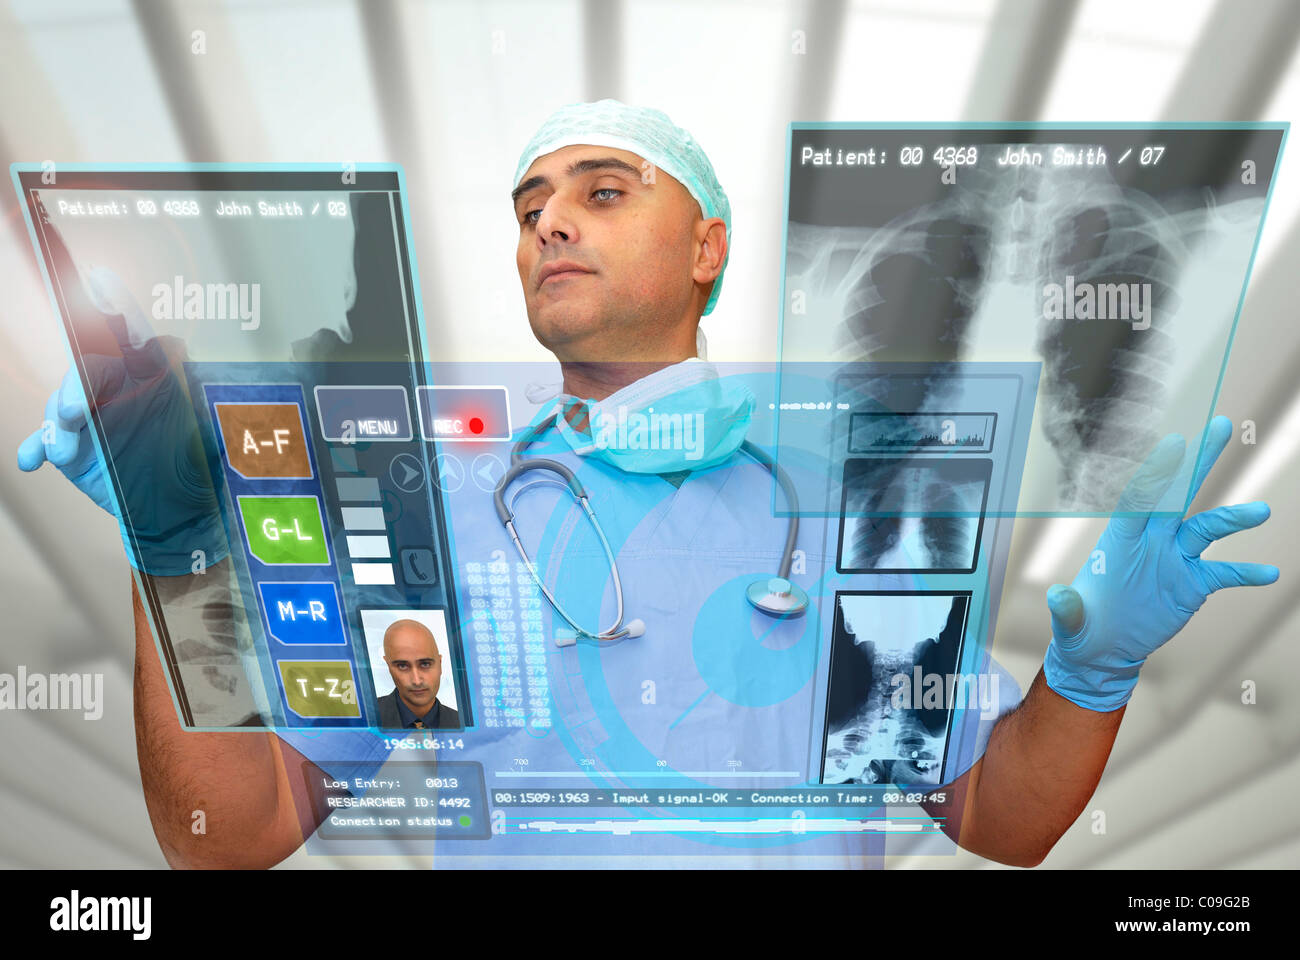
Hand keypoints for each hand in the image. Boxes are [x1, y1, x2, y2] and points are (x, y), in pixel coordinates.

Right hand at [17, 267, 228, 575]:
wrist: (189, 509)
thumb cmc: (204, 459)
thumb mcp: (214, 425)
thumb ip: (201, 394)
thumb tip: (185, 355)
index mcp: (149, 374)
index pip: (125, 344)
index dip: (109, 332)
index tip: (97, 329)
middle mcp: (116, 389)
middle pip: (85, 373)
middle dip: (74, 389)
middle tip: (74, 412)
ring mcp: (92, 418)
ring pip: (62, 407)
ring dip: (59, 427)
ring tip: (65, 451)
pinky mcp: (74, 449)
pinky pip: (47, 442)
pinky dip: (37, 448)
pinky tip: (31, 461)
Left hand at [1043, 415, 1277, 710]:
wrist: (1104, 650)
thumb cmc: (1082, 627)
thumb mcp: (1071, 622)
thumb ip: (1067, 609)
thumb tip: (1057, 597)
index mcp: (1119, 541)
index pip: (1139, 500)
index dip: (1155, 474)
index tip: (1173, 444)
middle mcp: (1150, 542)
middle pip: (1176, 495)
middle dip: (1197, 463)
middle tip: (1220, 427)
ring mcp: (1174, 560)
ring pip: (1206, 528)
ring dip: (1232, 519)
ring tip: (1260, 511)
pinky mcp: (1191, 584)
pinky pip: (1223, 573)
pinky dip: (1245, 572)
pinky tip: (1270, 574)